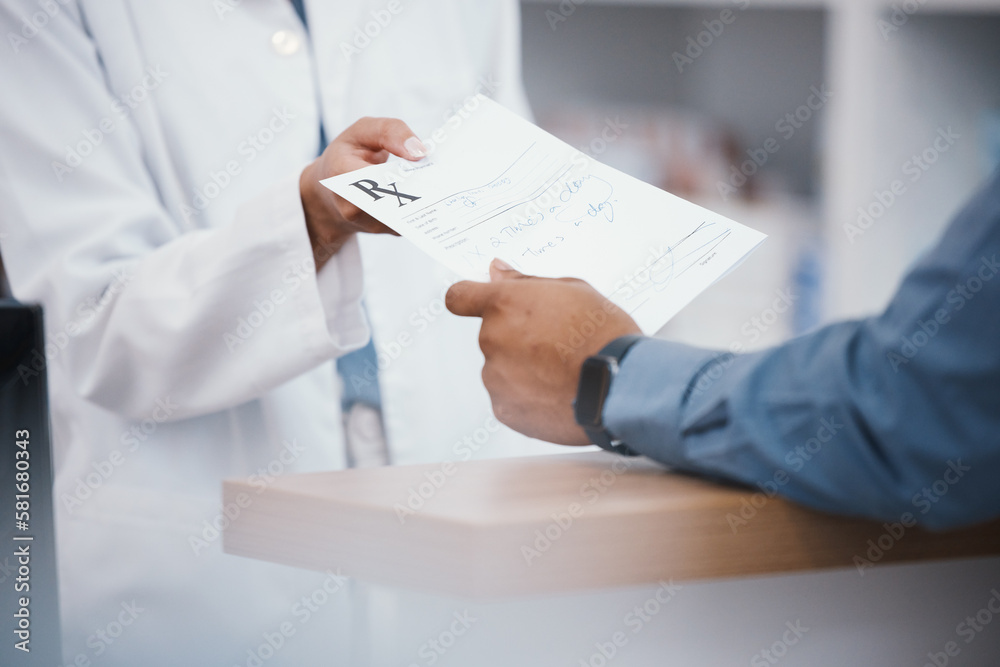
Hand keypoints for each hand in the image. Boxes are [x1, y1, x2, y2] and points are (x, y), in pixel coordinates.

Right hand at [299, 117, 426, 269]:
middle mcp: (353, 205)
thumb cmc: (348, 155)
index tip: (423, 160)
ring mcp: (369, 222)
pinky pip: (409, 217)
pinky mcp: (385, 229)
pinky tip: (427, 188)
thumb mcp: (362, 131)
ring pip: (407, 211)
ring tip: (436, 178)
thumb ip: (390, 132)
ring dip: (424, 195)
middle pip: (397, 198)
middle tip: (439, 171)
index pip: (377, 175)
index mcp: (342, 173)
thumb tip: (419, 151)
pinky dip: (420, 202)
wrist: (330, 191)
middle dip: (420, 184)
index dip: (403, 170)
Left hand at [446, 259, 641, 445]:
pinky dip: (528, 395)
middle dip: (516, 337)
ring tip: (561, 371)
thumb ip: (525, 281)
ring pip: (501, 368)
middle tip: (554, 342)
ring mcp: (496, 377)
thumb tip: (498, 272)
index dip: (467, 298)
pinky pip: (509, 397)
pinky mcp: (505, 409)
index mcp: (504, 305)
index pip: (460, 296)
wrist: (620, 386)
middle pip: (492, 335)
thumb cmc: (603, 336)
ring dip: (522, 368)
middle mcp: (492, 339)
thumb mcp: (573, 290)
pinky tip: (557, 392)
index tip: (474, 302)